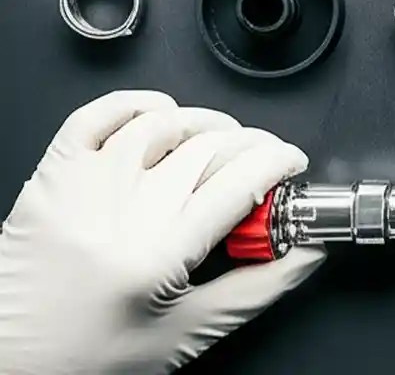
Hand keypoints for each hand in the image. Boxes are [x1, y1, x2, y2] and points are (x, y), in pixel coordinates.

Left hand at [0, 91, 325, 374]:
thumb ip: (257, 290)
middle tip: (264, 167)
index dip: (281, 161)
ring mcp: (84, 186)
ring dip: (206, 124)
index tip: (292, 165)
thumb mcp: (187, 335)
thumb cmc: (86, 359)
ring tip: (220, 145)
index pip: (242, 179)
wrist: (5, 360)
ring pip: (163, 123)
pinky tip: (159, 115)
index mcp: (160, 254)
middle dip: (254, 146)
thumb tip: (306, 254)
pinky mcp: (53, 176)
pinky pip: (97, 114)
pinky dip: (136, 104)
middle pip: (211, 147)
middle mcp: (122, 211)